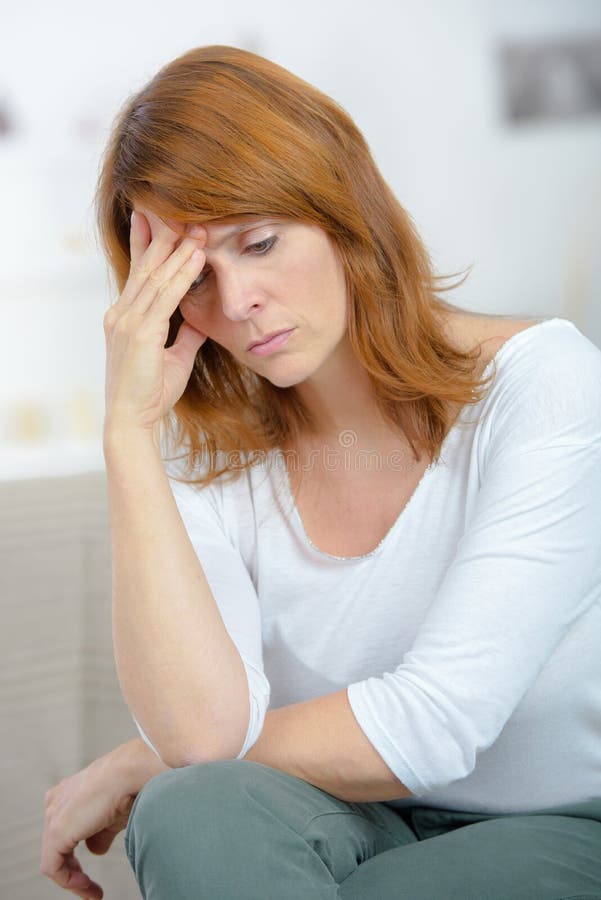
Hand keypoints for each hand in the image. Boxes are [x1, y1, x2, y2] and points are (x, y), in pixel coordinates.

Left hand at [40, 746, 142, 898]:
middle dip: (73, 870)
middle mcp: (57, 801)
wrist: (131, 772)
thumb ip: (100, 835)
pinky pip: (53, 866)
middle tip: (91, 889)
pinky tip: (86, 886)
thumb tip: (95, 851)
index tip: (91, 876)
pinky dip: (68, 881)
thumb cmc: (129, 784)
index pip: (65, 832)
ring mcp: (54, 814)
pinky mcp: (56, 831)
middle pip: (57, 845)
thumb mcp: (113, 816)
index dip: (76, 857)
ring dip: (72, 879)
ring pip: (54, 857)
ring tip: (92, 892)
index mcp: (68, 793)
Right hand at [103, 208, 208, 435]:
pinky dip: (181, 275)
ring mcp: (128, 321)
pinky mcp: (140, 333)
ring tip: (198, 227)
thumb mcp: (174, 358)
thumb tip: (200, 322)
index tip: (156, 218)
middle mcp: (122, 313)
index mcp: (125, 317)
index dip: (147, 244)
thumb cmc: (150, 393)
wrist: (131, 419)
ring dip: (179, 250)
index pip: (138, 272)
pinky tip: (196, 257)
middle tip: (185, 212)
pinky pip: (165, 296)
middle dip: (166, 238)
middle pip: (145, 266)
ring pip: (156, 275)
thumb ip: (185, 337)